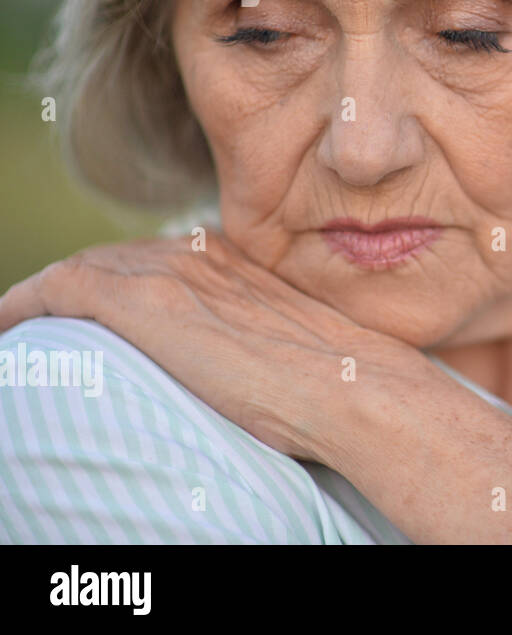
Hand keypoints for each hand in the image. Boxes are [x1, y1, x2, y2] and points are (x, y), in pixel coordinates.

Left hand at [0, 234, 425, 463]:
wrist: (352, 384)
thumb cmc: (339, 381)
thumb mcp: (295, 340)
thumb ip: (263, 332)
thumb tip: (255, 365)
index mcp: (238, 259)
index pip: (159, 257)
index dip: (123, 281)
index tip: (102, 315)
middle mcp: (202, 253)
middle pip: (116, 257)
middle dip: (80, 287)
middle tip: (51, 326)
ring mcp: (174, 273)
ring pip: (85, 268)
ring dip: (51, 297)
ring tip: (25, 328)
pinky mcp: (147, 301)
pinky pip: (60, 288)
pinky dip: (24, 302)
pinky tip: (6, 327)